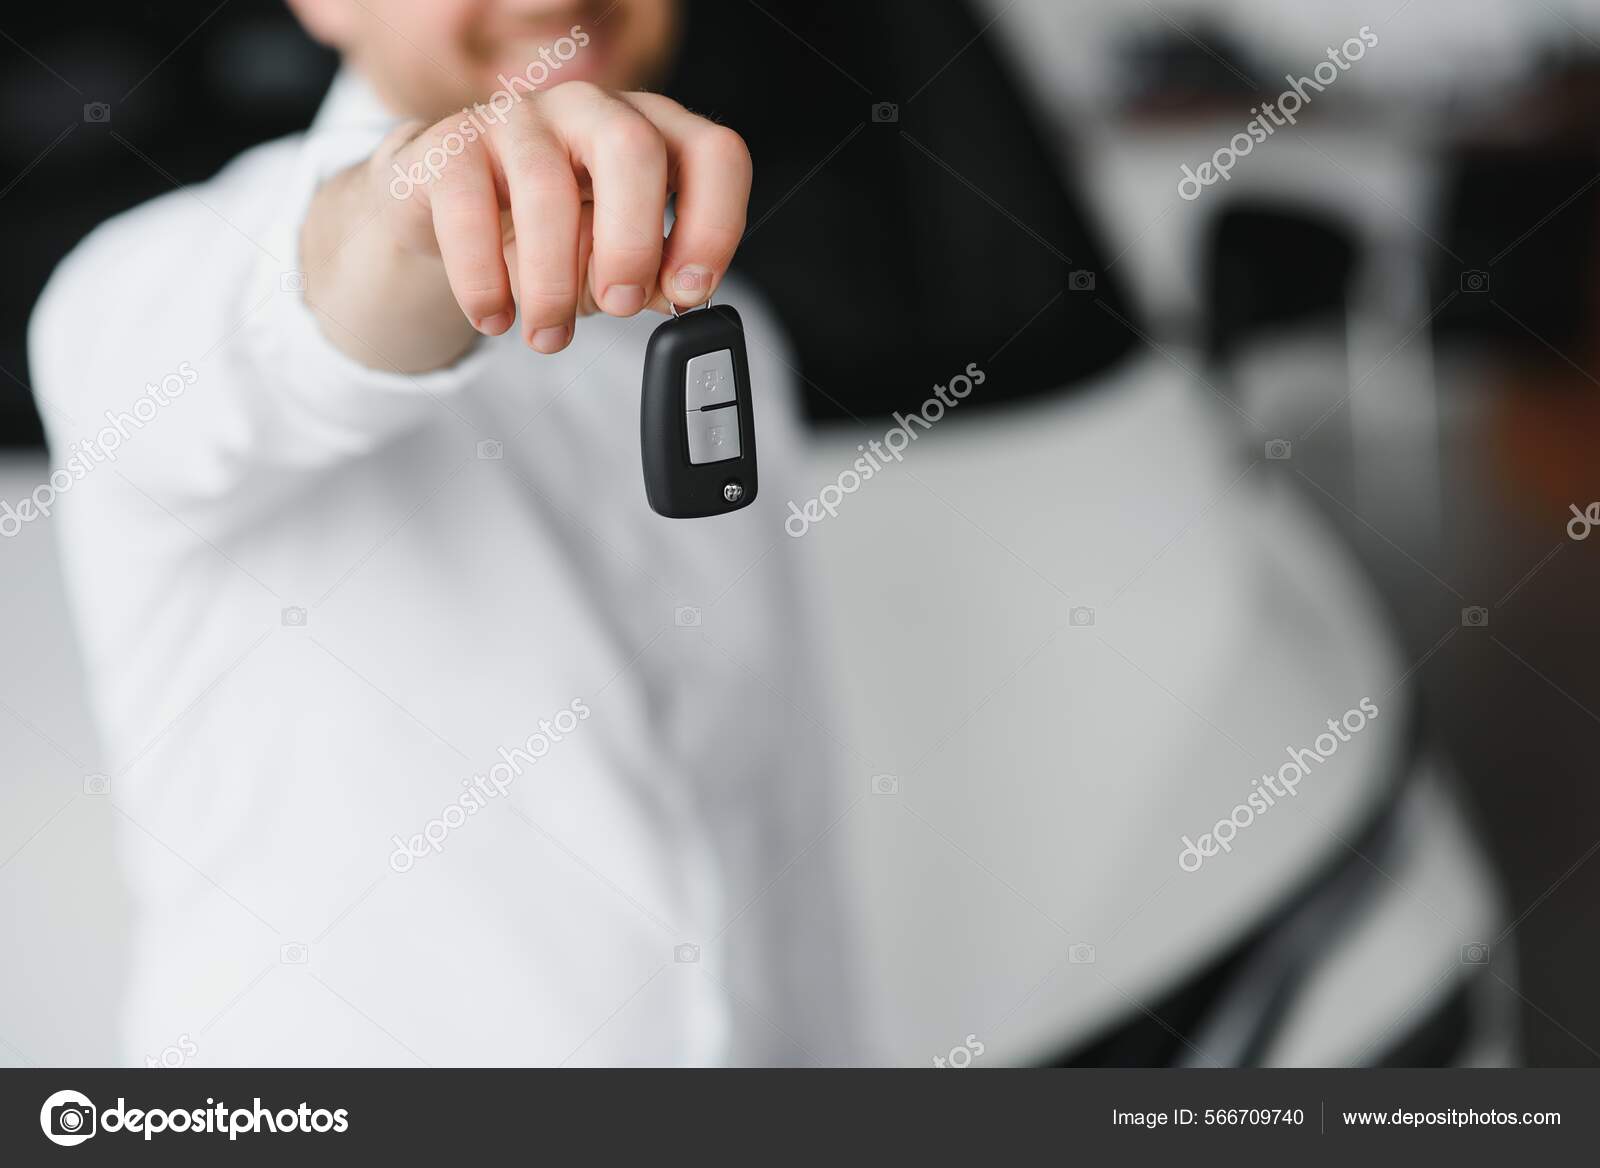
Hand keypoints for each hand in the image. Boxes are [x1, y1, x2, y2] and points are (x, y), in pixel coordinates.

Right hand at [303, 82, 751, 371]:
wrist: (449, 209)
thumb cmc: (552, 231)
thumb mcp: (613, 257)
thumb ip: (653, 274)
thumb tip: (675, 296)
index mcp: (653, 132)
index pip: (713, 154)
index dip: (714, 224)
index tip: (690, 291)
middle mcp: (592, 109)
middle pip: (633, 149)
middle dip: (632, 242)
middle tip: (617, 306)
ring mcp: (520, 118)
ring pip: (546, 187)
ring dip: (552, 282)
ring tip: (549, 334)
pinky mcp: (451, 145)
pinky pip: (468, 207)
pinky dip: (482, 277)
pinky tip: (493, 315)